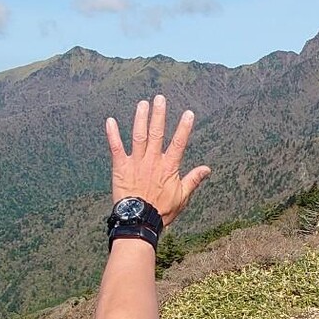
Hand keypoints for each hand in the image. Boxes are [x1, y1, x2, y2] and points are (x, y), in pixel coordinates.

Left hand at [105, 96, 210, 226]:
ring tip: (142, 103)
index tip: (188, 113)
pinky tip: (110, 121)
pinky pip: (116, 148)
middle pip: (157, 133)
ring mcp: (136, 163)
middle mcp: (152, 161)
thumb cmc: (161, 211)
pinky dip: (112, 134)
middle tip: (160, 98)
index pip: (179, 143)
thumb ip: (193, 180)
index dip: (184, 127)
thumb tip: (207, 169)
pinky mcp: (120, 168)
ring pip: (138, 136)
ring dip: (140, 118)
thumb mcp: (182, 197)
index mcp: (168, 167)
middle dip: (159, 114)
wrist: (139, 221)